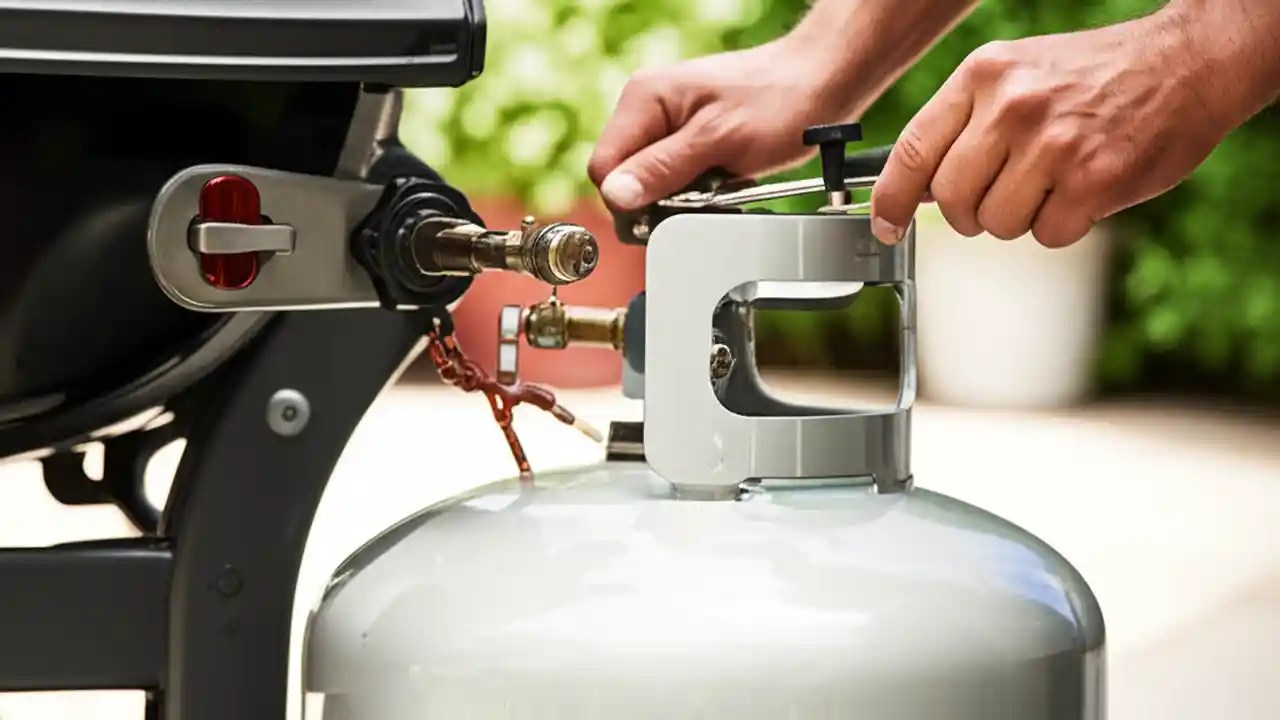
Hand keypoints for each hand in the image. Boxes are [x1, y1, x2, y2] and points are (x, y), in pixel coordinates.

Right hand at [588, 37, 858, 211]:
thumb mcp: (719, 142)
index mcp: (644, 99)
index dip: (630, 202)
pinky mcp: (686, 138)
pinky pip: (674, 177)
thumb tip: (616, 196)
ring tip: (722, 181)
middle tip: (705, 195)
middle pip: (624, 178)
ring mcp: (666, 123)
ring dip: (682, 196)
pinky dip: (698, 189)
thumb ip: (663, 169)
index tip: (667, 213)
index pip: (604, 169)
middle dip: (659, 199)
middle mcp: (647, 108)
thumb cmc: (781, 101)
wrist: (823, 83)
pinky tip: (724, 178)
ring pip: (650, 182)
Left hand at [869, 10, 1245, 247]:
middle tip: (1004, 194)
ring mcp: (1053, 144)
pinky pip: (1046, 236)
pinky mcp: (1093, 181)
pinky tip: (1083, 189)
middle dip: (971, 213)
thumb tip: (915, 190)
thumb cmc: (1092, 77)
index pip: (911, 151)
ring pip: (996, 225)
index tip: (884, 226)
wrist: (1186, 63)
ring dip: (1021, 218)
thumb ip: (963, 125)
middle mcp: (1012, 106)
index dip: (889, 200)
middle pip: (952, 200)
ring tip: (1053, 181)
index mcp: (983, 75)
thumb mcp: (1015, 76)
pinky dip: (1061, 225)